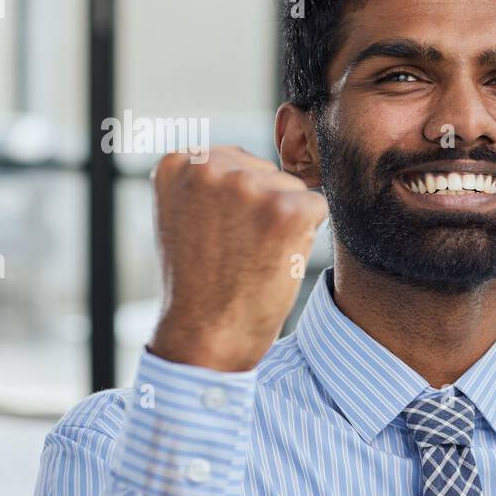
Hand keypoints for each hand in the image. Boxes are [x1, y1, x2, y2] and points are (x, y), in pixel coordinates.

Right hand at [148, 146, 327, 371]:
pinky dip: (307, 236)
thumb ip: (205, 183)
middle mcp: (209, 167)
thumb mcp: (184, 216)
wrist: (206, 333)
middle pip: (267, 172)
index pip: (237, 162)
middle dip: (264, 208)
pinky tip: (276, 259)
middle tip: (239, 250)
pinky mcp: (287, 209)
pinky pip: (317, 207)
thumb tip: (248, 163)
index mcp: (178, 163)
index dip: (241, 203)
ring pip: (292, 189)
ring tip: (255, 256)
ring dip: (285, 222)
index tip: (222, 234)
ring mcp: (249, 186)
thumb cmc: (200, 283)